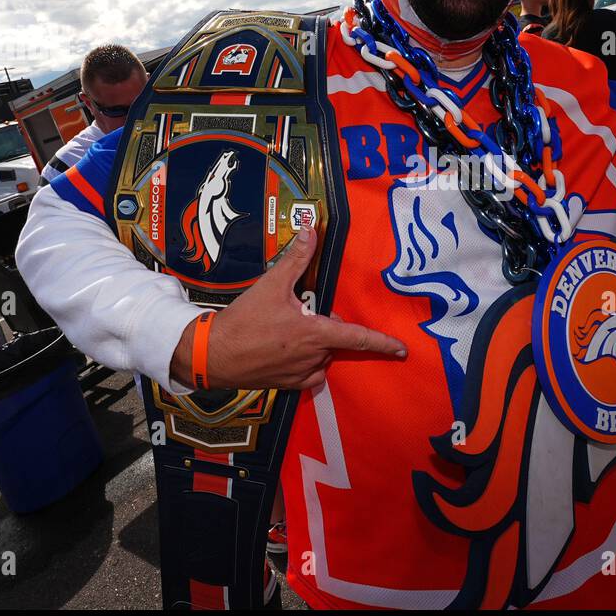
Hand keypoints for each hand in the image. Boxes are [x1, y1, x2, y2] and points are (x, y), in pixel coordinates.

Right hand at [170, 227, 406, 390]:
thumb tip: (311, 231)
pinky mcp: (288, 385)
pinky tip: (285, 351)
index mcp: (315, 334)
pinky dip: (305, 361)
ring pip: (322, 356)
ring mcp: (301, 374)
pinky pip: (309, 373)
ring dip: (314, 344)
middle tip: (300, 313)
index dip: (383, 343)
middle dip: (325, 326)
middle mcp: (314, 357)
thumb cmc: (243, 320)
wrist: (212, 354)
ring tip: (287, 331)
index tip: (403, 350)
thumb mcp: (271, 285)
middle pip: (334, 340)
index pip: (359, 338)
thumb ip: (296, 259)